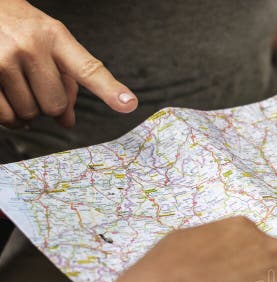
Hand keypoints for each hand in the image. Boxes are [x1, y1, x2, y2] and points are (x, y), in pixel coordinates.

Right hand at [0, 0, 136, 127]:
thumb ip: (66, 81)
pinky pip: (5, 115)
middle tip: (38, 87)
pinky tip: (9, 102)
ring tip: (20, 87)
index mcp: (55, 37)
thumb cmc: (20, 29)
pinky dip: (9, 117)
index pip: (87, 69)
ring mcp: (3, 59)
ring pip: (30, 112)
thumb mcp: (49, 43)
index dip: (109, 90)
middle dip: (50, 104)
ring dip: (27, 109)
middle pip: (56, 105)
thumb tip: (67, 121)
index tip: (129, 104)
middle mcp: (30, 46)